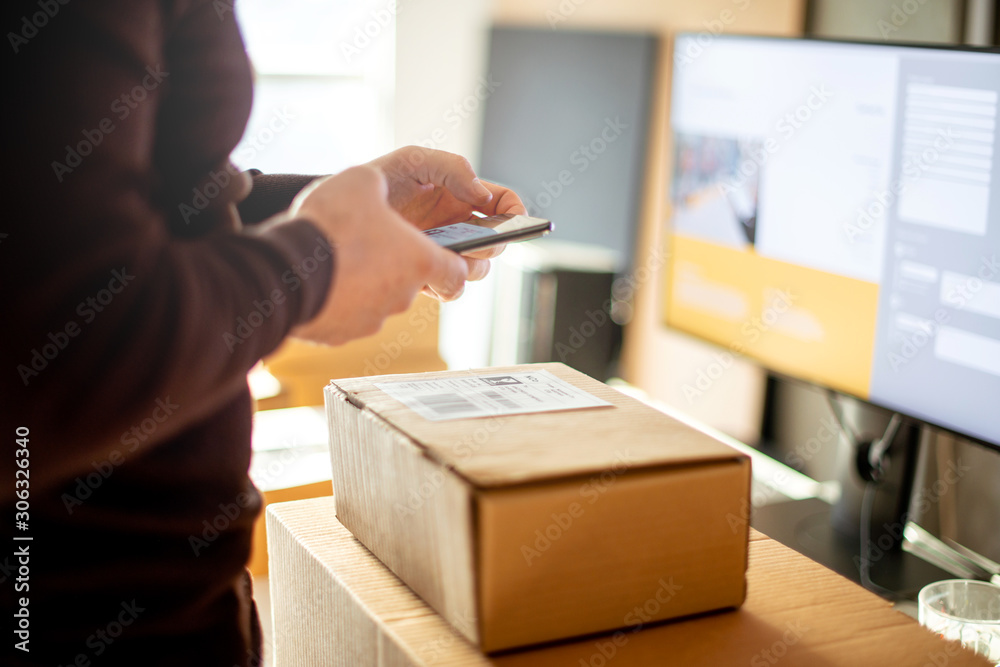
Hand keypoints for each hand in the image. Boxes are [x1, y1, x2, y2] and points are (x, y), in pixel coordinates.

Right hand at [288, 165, 468, 345]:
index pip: (459, 276)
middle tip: (375, 246)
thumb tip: (383, 184)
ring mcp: (373, 318)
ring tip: (342, 259)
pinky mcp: (343, 333)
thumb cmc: (330, 223)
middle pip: (416, 286)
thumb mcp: (363, 180)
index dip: (457, 265)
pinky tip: (324, 279)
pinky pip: (350, 315)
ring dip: (370, 282)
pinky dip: (343, 299)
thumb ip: (386, 184)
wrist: (282, 269)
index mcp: (420, 260)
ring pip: (381, 301)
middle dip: (401, 268)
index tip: (447, 258)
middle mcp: (403, 295)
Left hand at [368, 147, 526, 294]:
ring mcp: (442, 251)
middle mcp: (457, 226)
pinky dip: (445, 283)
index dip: (515, 212)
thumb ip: (452, 168)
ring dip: (469, 266)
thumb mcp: (414, 160)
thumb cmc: (378, 178)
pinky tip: (426, 271)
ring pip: (475, 269)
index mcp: (462, 196)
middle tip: (475, 240)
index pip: (503, 205)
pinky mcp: (424, 274)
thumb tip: (483, 196)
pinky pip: (448, 286)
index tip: (515, 220)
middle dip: (492, 243)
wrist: (341, 209)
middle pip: (495, 243)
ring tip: (448, 256)